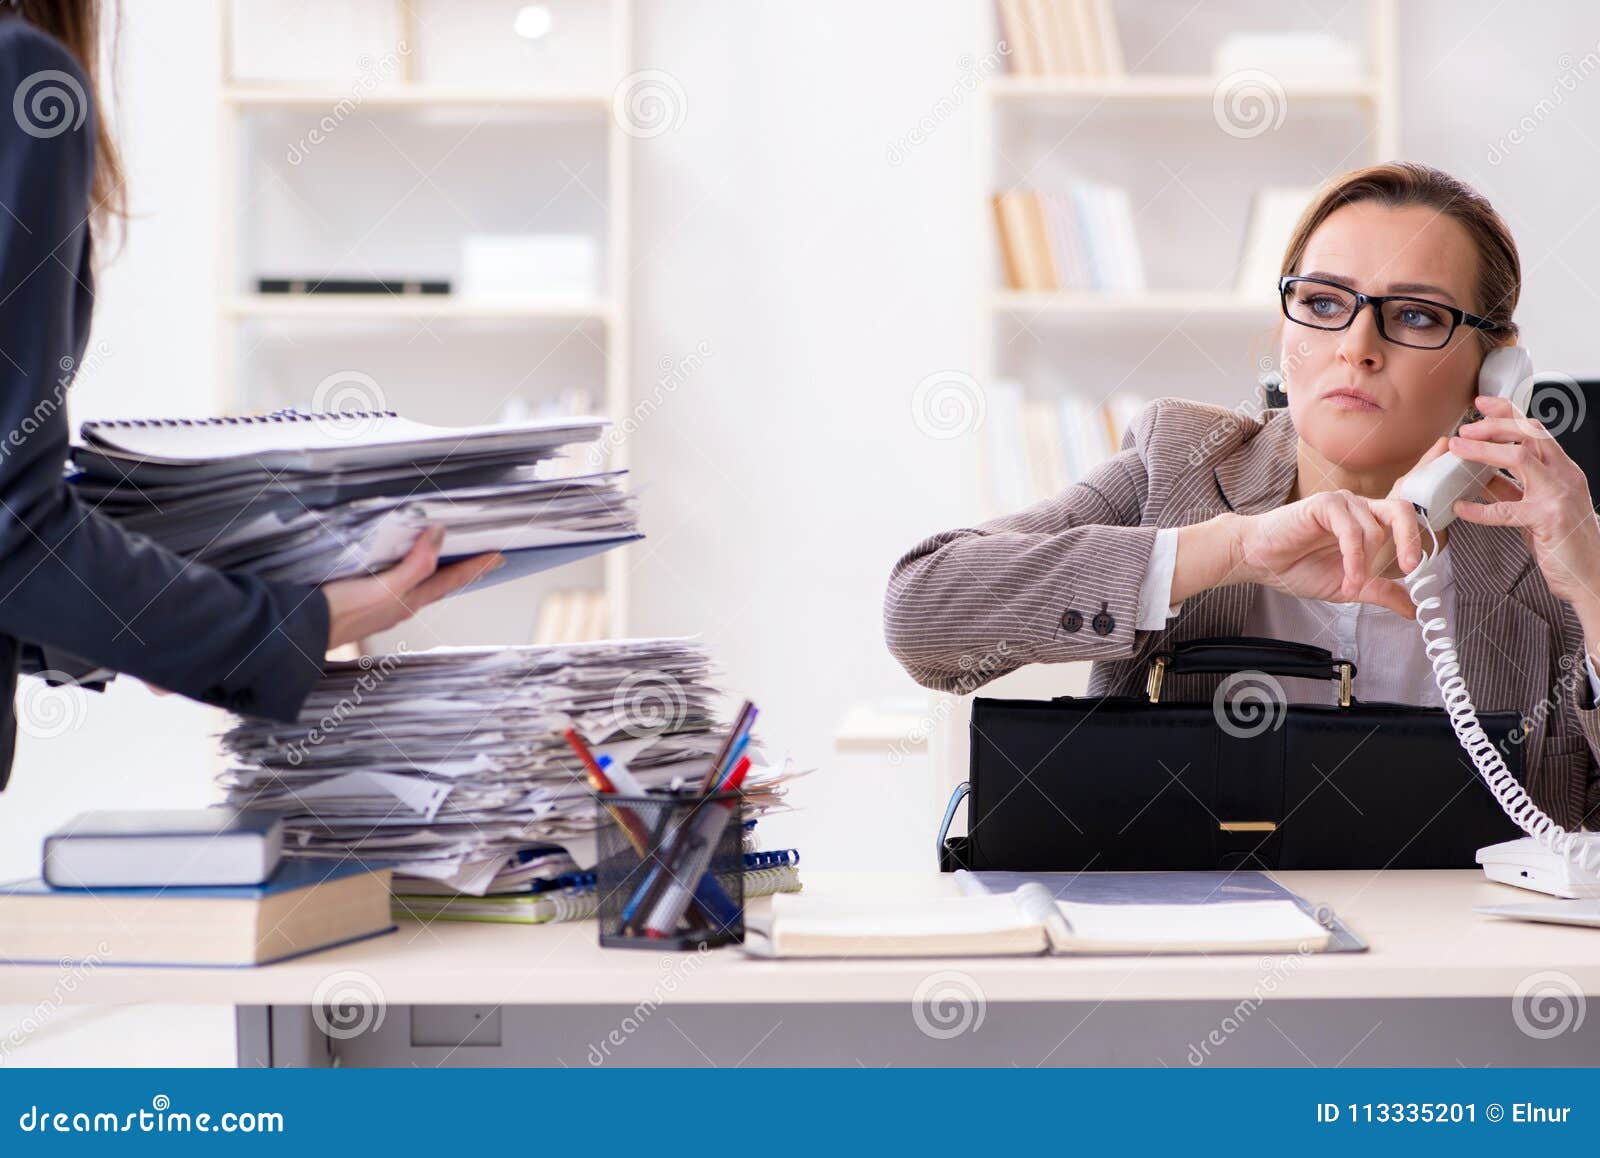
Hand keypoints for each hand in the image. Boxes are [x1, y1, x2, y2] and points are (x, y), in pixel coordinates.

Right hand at [322, 526, 504, 649]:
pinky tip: (400, 566)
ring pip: (418, 584)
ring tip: (448, 560)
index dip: (475, 567)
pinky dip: (408, 571)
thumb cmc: (342, 613)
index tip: (498, 556)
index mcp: (409, 600)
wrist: (301, 630)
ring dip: (436, 571)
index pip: (451, 579)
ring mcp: (382, 603)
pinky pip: (396, 582)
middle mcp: (400, 603)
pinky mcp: (363, 600)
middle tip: (482, 560)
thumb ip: (415, 564)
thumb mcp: (386, 587)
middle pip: (439, 583)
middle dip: (462, 571)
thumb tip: (439, 536)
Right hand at [1228, 489, 1423, 617]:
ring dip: (1366, 566)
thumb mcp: (1349, 586)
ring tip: (1350, 584)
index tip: (1444, 451)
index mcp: (1367, 522)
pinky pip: (1352, 531)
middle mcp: (1358, 508)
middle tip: (1409, 567)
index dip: (1428, 472)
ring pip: (1375, 530)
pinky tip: (1346, 576)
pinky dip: (1353, 559)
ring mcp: (1342, 504)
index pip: (1404, 505)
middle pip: (1401, 510)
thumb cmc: (1297, 567)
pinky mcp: (1324, 505)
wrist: (1259, 562)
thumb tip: (1412, 609)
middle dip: (1411, 539)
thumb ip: (1380, 591)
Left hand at [1448, 393, 1599, 606]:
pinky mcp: (1548, 519)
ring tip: (1457, 449)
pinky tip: (1461, 509)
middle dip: (1494, 425)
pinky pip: (1507, 509)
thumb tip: (1483, 475)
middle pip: (1529, 434)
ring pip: (1519, 458)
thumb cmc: (1564, 542)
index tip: (1482, 403)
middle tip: (1465, 428)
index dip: (1508, 413)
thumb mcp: (1539, 507)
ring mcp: (1559, 495)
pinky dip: (1480, 508)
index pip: (1536, 431)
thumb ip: (1514, 489)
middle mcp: (1564, 476)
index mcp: (1562, 470)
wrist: (1590, 576)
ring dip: (1483, 451)